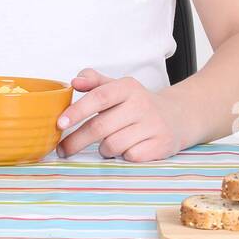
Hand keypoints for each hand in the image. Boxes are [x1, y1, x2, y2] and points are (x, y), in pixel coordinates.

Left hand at [54, 68, 190, 161]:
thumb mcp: (118, 87)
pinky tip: (127, 149)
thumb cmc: (138, 104)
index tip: (60, 123)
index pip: (98, 97)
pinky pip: (129, 157)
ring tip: (107, 144)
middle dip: (76, 141)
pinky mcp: (161, 145)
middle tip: (63, 149)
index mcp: (128, 87)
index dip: (77, 111)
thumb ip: (94, 82)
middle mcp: (141, 104)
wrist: (178, 116)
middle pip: (100, 127)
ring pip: (113, 145)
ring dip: (103, 149)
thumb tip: (74, 81)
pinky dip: (122, 156)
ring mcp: (153, 125)